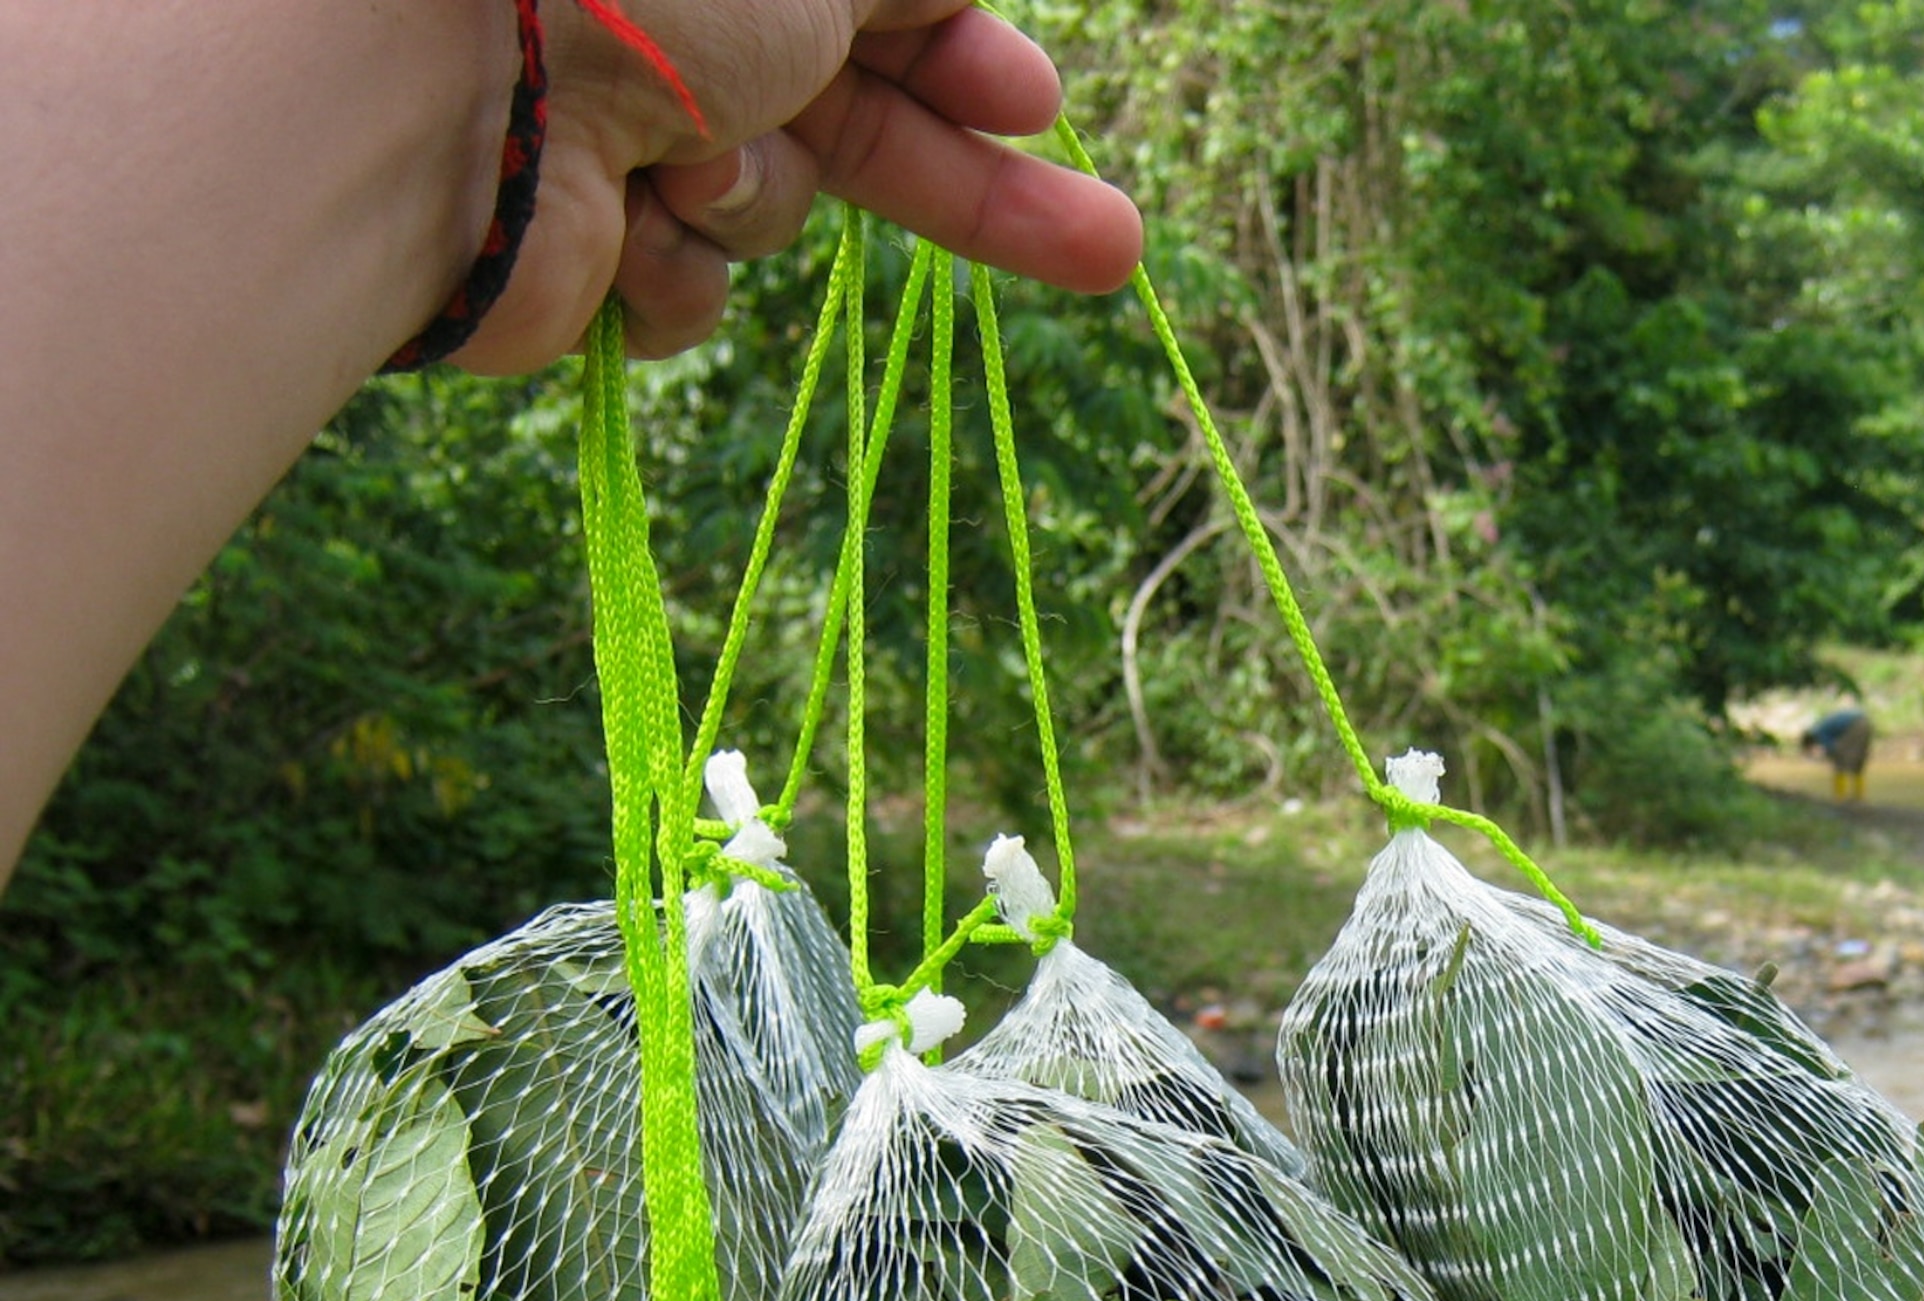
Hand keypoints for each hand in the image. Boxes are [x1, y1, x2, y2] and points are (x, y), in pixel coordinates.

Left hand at [465, 1, 1144, 369]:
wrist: (452, 99)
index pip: (884, 9)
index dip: (970, 67)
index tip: (1037, 109)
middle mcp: (672, 31)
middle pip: (861, 128)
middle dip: (983, 198)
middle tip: (1114, 255)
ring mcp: (625, 139)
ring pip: (768, 215)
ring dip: (751, 198)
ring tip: (683, 161)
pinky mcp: (583, 248)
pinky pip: (690, 293)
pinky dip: (669, 270)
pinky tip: (621, 226)